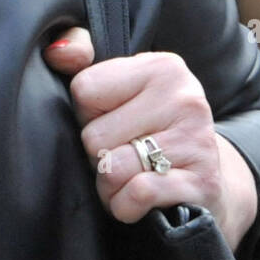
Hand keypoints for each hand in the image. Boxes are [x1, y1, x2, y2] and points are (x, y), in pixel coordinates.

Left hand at [43, 27, 257, 252]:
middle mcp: (185, 98)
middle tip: (121, 153)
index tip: (111, 118)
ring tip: (127, 177)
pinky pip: (139, 193)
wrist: (202, 178)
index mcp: (161, 66)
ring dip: (109, 186)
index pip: (84, 90)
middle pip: (94, 136)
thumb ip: (81, 57)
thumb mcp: (120, 83)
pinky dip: (126, 205)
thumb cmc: (148, 126)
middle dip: (98, 154)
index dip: (87, 114)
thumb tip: (57, 53)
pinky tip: (137, 201)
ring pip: (112, 169)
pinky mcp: (202, 184)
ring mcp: (197, 141)